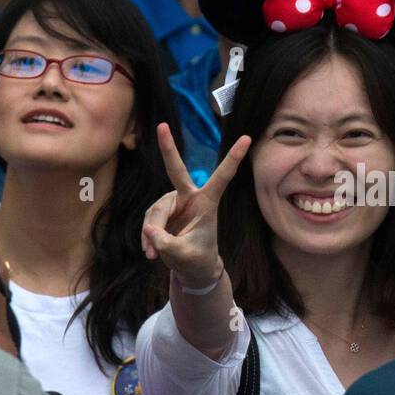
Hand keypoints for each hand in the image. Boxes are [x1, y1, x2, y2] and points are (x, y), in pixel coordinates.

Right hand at [141, 123, 250, 287]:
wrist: (191, 269)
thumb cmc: (196, 260)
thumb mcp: (185, 255)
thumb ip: (167, 244)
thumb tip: (148, 230)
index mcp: (208, 203)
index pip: (222, 177)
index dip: (233, 158)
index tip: (246, 138)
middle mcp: (190, 197)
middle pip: (176, 171)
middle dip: (168, 149)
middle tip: (162, 126)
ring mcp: (173, 204)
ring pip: (155, 210)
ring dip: (152, 233)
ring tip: (153, 254)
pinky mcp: (160, 212)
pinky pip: (148, 221)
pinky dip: (147, 238)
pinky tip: (150, 253)